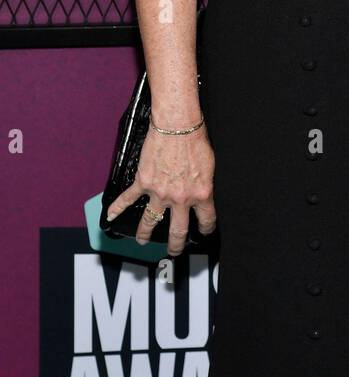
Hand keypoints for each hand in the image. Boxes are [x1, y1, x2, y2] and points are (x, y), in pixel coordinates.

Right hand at [106, 122, 216, 256]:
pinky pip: (128, 199)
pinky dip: (117, 208)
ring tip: (142, 241)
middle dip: (176, 245)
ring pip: (150, 221)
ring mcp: (160, 193)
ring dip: (145, 233)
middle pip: (178, 231)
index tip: (204, 233)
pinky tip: (111, 217)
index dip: (206, 229)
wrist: (177, 125)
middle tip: (175, 251)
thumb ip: (205, 183)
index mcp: (201, 194)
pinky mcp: (143, 182)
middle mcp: (180, 198)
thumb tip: (203, 192)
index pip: (206, 220)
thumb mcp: (210, 166)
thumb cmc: (195, 139)